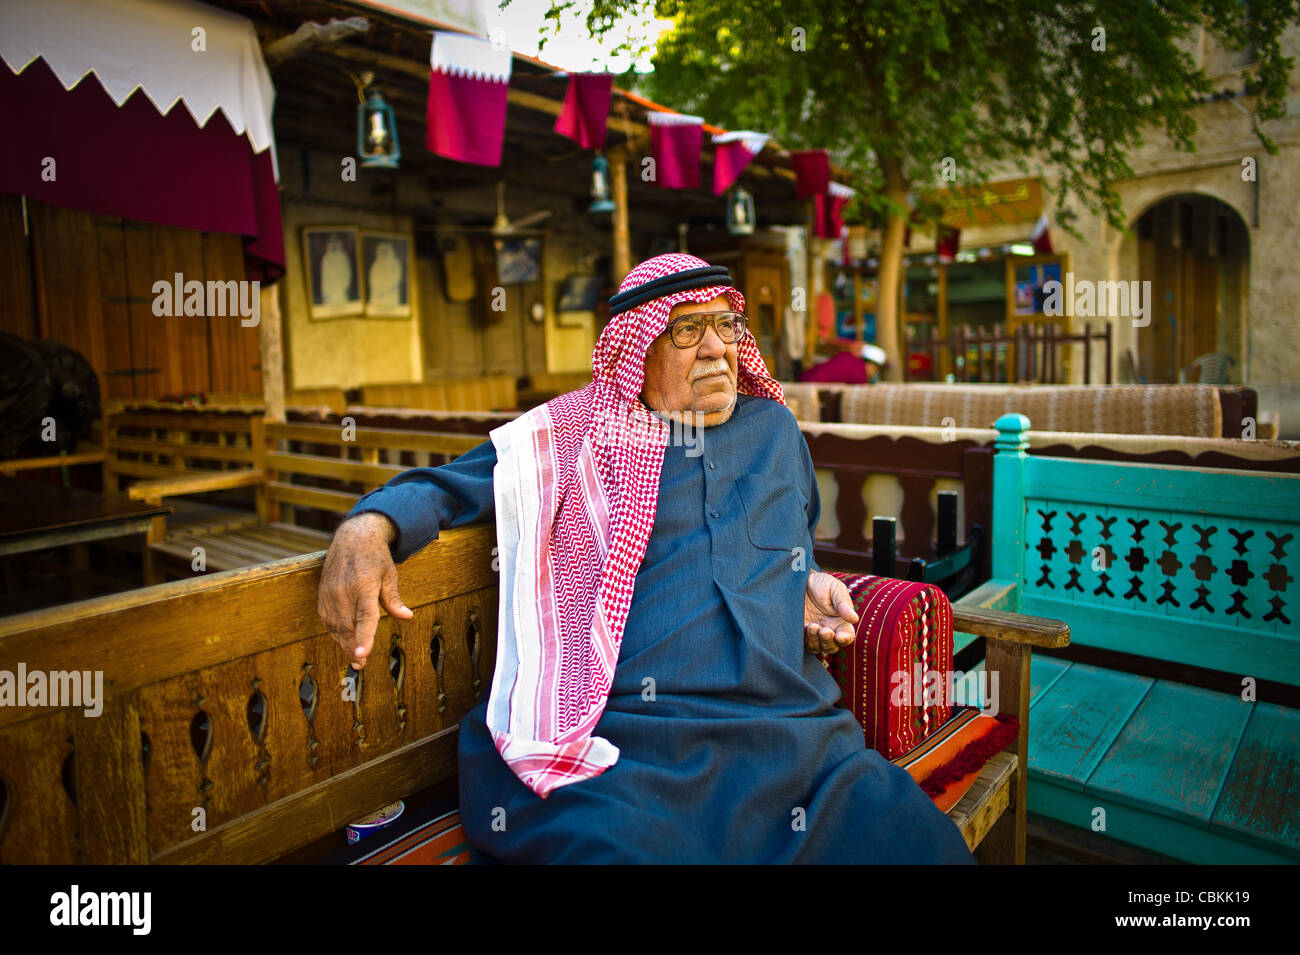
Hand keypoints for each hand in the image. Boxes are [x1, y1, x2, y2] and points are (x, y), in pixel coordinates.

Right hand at [317, 512, 412, 669]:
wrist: (352, 537)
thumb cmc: (374, 556)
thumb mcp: (390, 574)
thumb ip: (394, 599)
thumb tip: (407, 617)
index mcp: (364, 584)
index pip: (365, 616)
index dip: (364, 637)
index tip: (362, 654)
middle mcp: (344, 590)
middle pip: (348, 626)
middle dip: (353, 648)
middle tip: (361, 663)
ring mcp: (331, 592)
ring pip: (335, 626)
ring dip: (343, 643)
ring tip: (354, 657)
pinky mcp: (322, 594)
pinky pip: (327, 619)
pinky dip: (334, 633)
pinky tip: (342, 640)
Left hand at [803, 571, 858, 654]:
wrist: (798, 580)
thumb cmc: (820, 583)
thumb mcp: (835, 589)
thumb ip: (844, 604)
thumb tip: (855, 619)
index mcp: (841, 621)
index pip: (847, 636)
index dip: (845, 639)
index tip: (840, 636)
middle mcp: (828, 630)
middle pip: (832, 647)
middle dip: (828, 642)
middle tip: (824, 630)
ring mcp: (814, 633)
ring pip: (817, 648)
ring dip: (816, 641)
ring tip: (813, 626)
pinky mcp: (800, 632)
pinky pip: (803, 644)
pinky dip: (805, 639)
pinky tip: (805, 627)